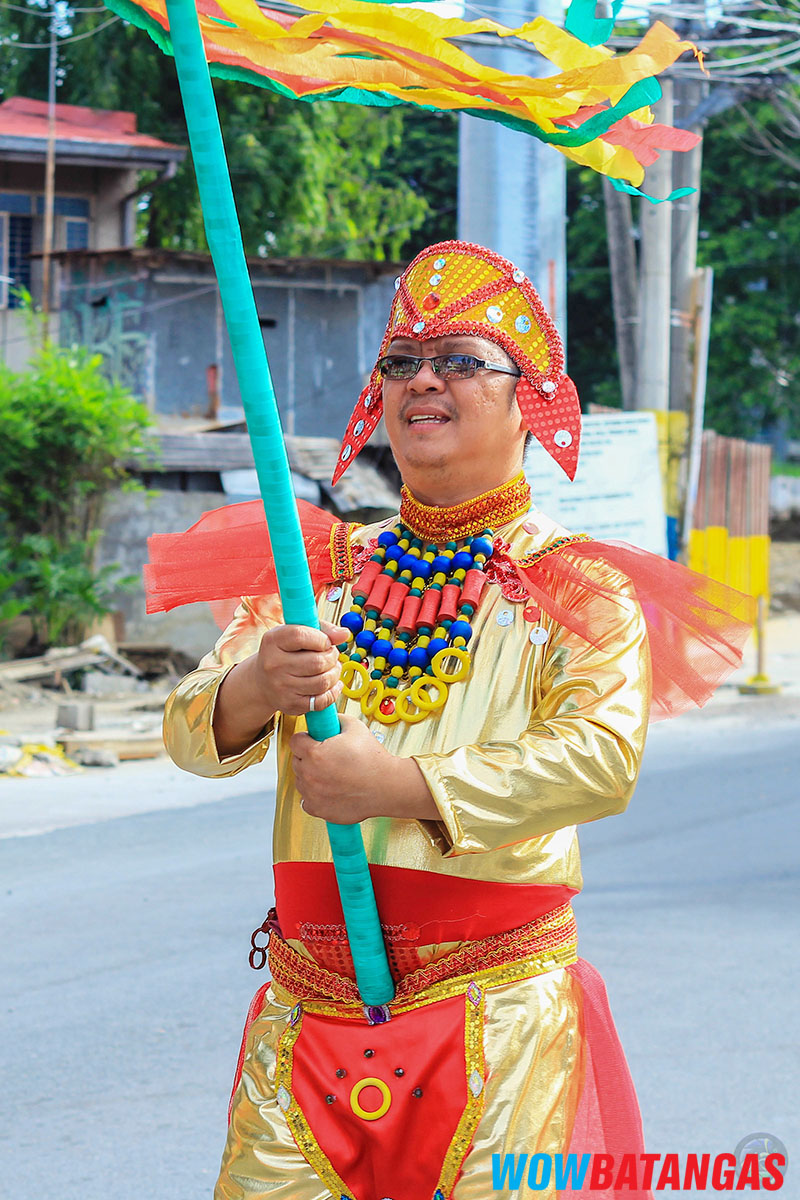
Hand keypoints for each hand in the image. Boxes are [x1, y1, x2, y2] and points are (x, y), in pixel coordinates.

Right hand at [212, 619, 345, 757]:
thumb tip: (344, 634)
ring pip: (323, 682)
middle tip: (331, 656)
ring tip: (331, 669)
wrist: (263, 681)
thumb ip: (322, 629)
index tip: (326, 641)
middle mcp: (274, 664)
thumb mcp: (295, 633)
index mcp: (273, 641)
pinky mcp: (291, 704)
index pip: (301, 636)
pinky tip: (330, 684)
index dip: (322, 639)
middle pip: (317, 662)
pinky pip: (322, 701)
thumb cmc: (284, 653)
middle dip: (332, 657)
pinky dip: (332, 692)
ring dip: (334, 674)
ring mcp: (282, 687)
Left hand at [289, 713, 439, 823]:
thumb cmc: (373, 760)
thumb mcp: (355, 727)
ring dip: (310, 776)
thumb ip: (336, 720)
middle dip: (308, 757)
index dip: (305, 738)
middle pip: (296, 761)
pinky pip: (306, 800)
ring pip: (301, 781)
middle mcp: (310, 775)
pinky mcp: (318, 809)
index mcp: (315, 753)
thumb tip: (328, 719)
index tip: (312, 740)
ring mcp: (313, 794)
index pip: (295, 741)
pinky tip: (328, 788)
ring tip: (331, 773)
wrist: (387, 786)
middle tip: (326, 756)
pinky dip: (314, 795)